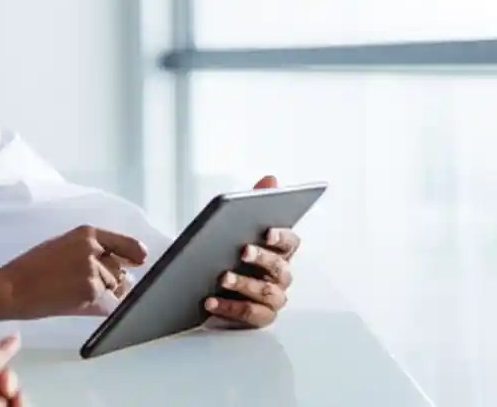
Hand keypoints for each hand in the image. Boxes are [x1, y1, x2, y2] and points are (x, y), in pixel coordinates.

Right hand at [0, 225, 147, 319]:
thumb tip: (124, 266)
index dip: (134, 252)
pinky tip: (80, 302)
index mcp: (86, 233)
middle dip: (109, 278)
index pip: (123, 242)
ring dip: (103, 293)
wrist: (12, 288)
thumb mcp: (62, 245)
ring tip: (73, 291)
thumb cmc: (32, 267)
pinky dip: (101, 306)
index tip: (140, 258)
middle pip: (119, 269)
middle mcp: (94, 249)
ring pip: (114, 287)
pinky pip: (109, 303)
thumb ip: (91, 250)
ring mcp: (94, 272)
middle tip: (81, 282)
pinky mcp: (91, 293)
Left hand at [204, 175, 301, 327]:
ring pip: (268, 293)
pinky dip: (231, 307)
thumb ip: (254, 201)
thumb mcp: (236, 222)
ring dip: (245, 284)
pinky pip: (251, 315)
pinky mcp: (259, 317)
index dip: (282, 237)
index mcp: (280, 251)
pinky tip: (210, 300)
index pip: (291, 242)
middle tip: (242, 251)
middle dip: (262, 259)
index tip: (265, 231)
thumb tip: (271, 179)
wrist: (205, 281)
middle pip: (280, 268)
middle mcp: (281, 276)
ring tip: (222, 277)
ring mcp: (273, 299)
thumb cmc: (227, 249)